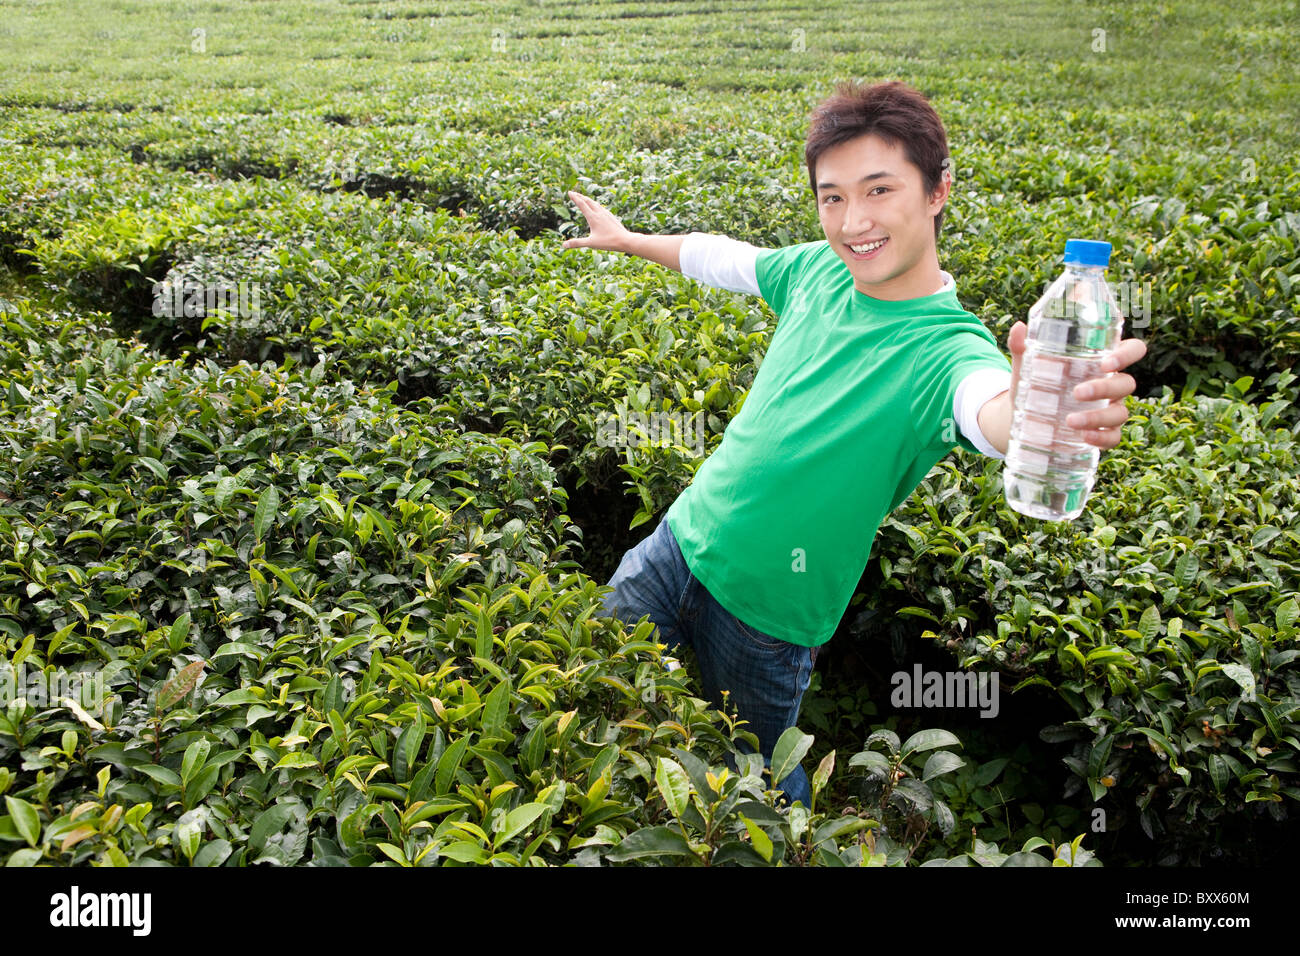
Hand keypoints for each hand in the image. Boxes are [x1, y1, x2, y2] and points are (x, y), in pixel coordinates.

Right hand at [562, 190, 632, 252]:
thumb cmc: (608, 242)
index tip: (569, 192)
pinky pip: (601, 207)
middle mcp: (599, 213)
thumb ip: (577, 243)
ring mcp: (606, 214)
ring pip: (595, 203)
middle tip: (573, 193)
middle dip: (580, 196)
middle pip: (588, 201)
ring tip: (583, 198)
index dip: (574, 198)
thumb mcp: (591, 243)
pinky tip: (597, 207)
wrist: (625, 240)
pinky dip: (595, 204)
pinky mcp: (611, 216)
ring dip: (588, 199)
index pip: (582, 204)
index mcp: (593, 217)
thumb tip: (563, 245)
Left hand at [1006, 322, 1148, 449]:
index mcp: (1101, 361)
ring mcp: (1109, 410)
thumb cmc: (1036, 383)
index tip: (1106, 363)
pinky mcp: (1103, 432)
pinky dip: (1102, 438)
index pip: (1132, 350)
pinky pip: (1113, 437)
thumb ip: (1023, 347)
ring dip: (1098, 417)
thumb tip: (1018, 328)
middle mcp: (1111, 384)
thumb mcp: (1028, 366)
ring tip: (1070, 421)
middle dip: (1104, 388)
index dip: (1127, 354)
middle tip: (1077, 392)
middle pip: (1126, 383)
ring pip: (1120, 413)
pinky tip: (1084, 436)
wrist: (1024, 417)